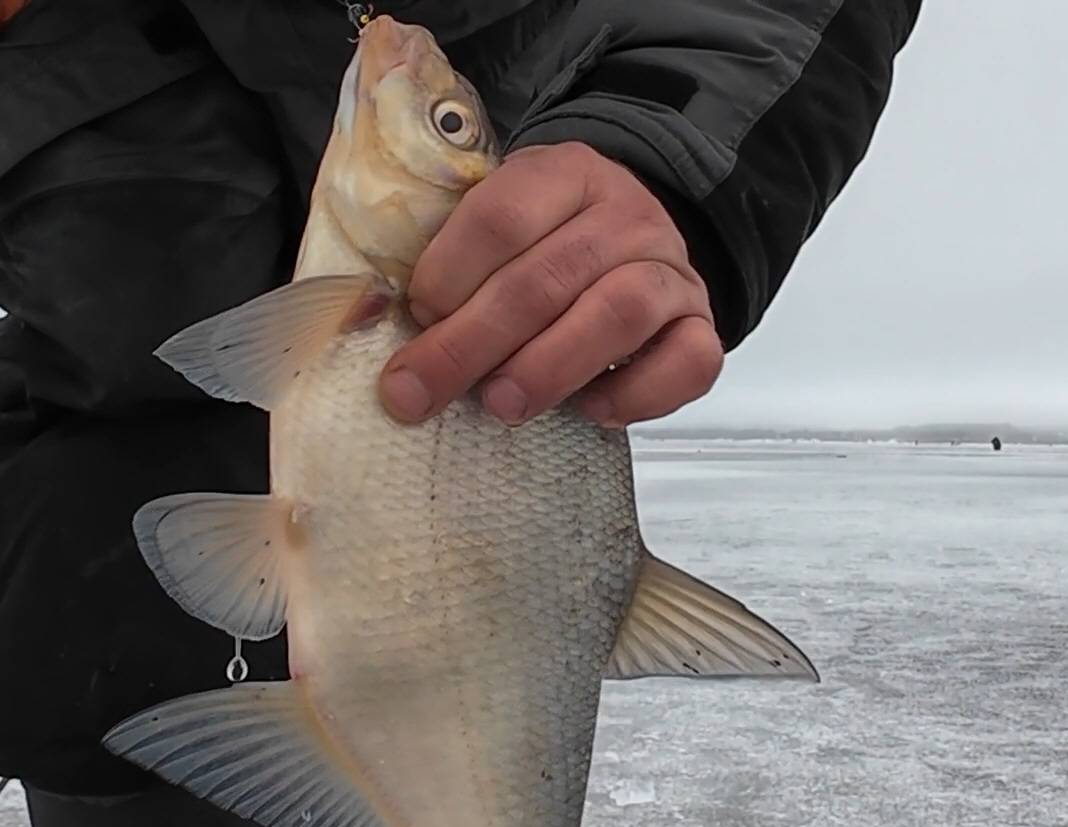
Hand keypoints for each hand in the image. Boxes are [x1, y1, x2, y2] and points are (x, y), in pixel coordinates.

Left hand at [379, 142, 722, 429]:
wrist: (631, 239)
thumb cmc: (543, 243)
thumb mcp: (494, 224)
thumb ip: (444, 263)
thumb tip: (366, 321)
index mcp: (565, 175)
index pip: (503, 216)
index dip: (450, 272)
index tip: (413, 319)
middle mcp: (626, 216)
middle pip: (548, 277)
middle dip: (473, 342)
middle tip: (421, 393)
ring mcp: (671, 270)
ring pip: (619, 313)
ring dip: (550, 365)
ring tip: (501, 405)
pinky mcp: (701, 326)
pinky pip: (688, 362)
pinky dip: (637, 394)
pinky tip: (589, 412)